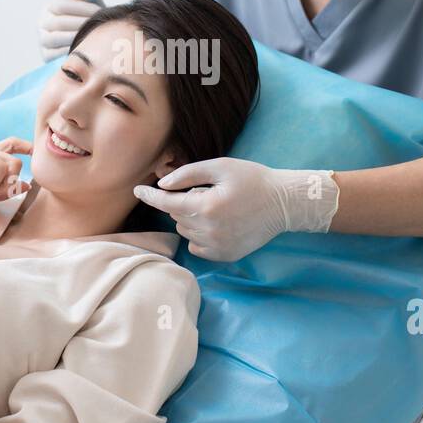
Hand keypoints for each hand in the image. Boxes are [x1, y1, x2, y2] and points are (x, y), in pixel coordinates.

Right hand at [38, 0, 105, 60]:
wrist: (94, 38)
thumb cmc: (91, 17)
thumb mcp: (91, 0)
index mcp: (50, 7)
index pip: (60, 6)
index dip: (81, 8)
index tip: (98, 11)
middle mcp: (42, 23)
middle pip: (58, 23)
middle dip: (81, 24)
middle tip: (97, 26)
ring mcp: (43, 40)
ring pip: (53, 39)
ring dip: (75, 38)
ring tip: (91, 36)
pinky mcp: (46, 56)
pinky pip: (54, 55)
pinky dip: (69, 51)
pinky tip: (85, 48)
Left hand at [133, 158, 339, 260]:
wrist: (284, 204)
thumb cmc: (253, 179)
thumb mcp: (220, 167)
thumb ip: (188, 174)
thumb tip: (163, 184)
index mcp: (206, 207)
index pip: (167, 203)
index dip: (150, 196)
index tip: (137, 190)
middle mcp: (209, 231)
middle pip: (177, 216)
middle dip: (183, 202)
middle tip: (207, 191)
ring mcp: (218, 247)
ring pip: (186, 231)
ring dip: (191, 218)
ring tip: (217, 206)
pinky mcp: (225, 255)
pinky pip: (197, 246)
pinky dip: (199, 234)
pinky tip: (218, 222)